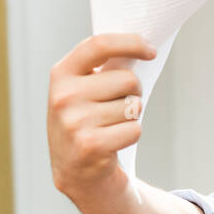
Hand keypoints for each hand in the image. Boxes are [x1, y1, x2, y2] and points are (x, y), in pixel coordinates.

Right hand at [47, 32, 155, 199]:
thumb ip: (103, 67)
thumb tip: (143, 46)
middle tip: (117, 106)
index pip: (99, 45)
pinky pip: (135, 129)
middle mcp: (63, 96)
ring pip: (134, 106)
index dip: (131, 43)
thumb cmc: (87, 120)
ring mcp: (74, 121)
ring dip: (131, 116)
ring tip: (109, 126)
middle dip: (134, 92)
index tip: (152, 51)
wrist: (74, 170)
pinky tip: (112, 142)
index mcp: (61, 74)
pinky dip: (131, 135)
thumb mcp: (82, 89)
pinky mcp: (90, 145)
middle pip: (128, 79)